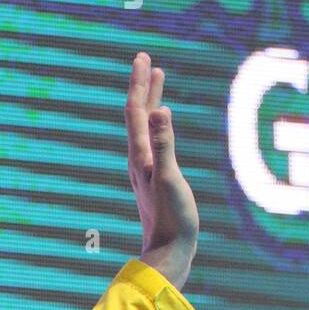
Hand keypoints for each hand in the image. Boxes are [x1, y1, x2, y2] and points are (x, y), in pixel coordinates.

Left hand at [126, 52, 197, 290]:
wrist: (168, 252)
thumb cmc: (172, 219)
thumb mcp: (170, 178)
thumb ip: (166, 145)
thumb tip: (161, 111)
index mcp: (140, 157)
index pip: (136, 112)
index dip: (139, 84)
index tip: (142, 57)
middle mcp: (139, 160)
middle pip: (138, 115)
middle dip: (143, 86)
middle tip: (145, 59)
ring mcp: (147, 170)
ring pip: (146, 127)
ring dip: (151, 101)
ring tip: (157, 80)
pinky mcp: (156, 179)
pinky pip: (155, 142)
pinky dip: (159, 123)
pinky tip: (163, 124)